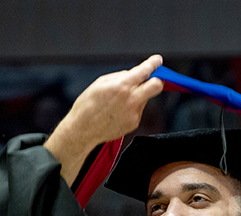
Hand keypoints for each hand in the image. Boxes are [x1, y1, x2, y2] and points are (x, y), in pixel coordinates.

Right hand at [46, 55, 163, 183]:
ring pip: (145, 98)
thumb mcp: (100, 83)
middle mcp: (131, 99)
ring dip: (138, 95)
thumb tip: (134, 74)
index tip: (157, 60)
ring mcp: (134, 113)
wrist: (83, 130)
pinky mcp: (134, 123)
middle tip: (151, 78)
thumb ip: (120, 76)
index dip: (153, 63)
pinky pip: (138, 109)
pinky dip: (131, 107)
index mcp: (121, 86)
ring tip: (118, 101)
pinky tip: (117, 111)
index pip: (145, 71)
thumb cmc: (88, 105)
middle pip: (157, 86)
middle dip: (158, 80)